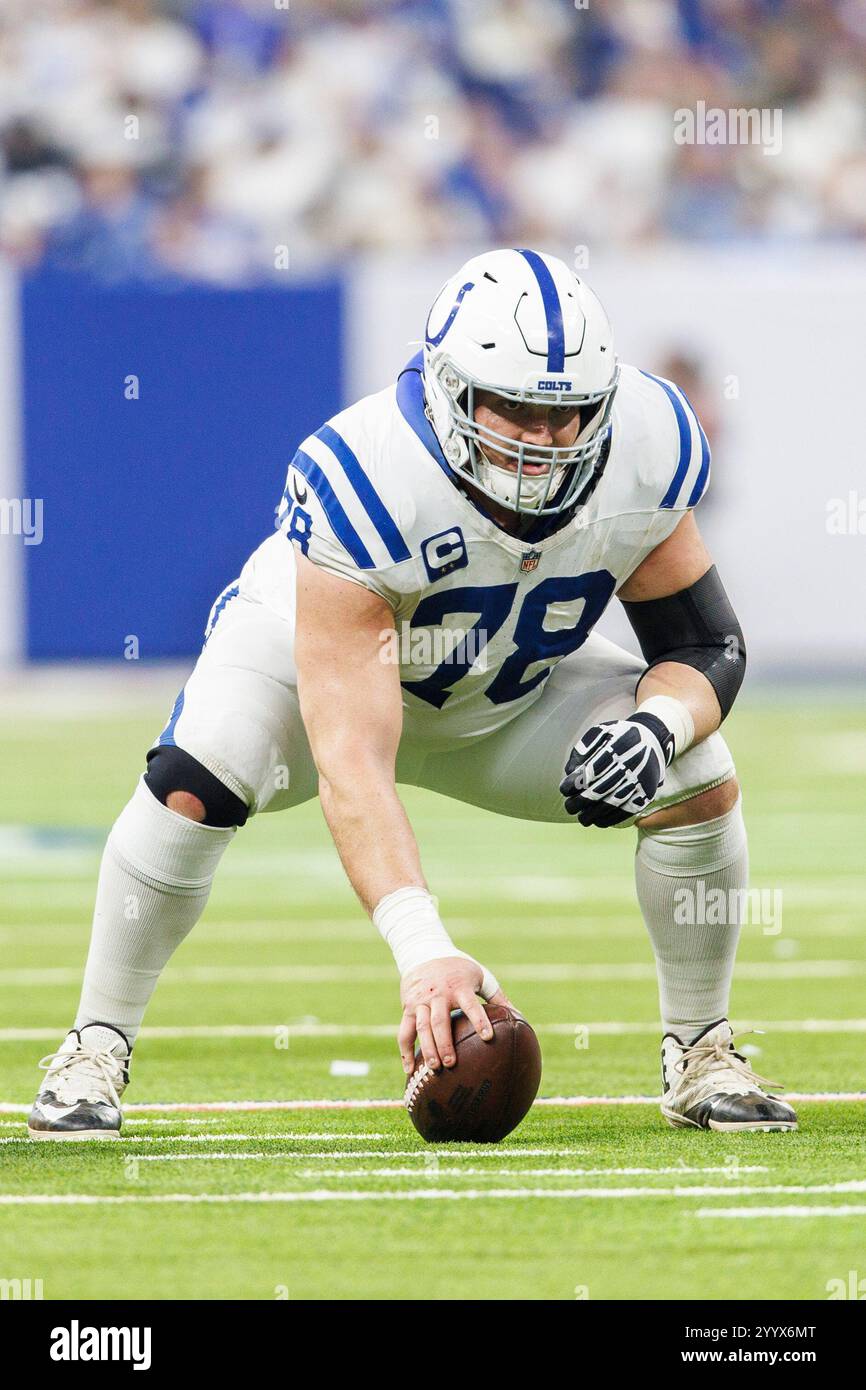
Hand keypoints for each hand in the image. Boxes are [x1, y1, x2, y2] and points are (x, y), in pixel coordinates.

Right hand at [398, 956, 511, 1075]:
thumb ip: (497, 996)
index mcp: (459, 987)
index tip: (488, 1038)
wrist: (424, 952)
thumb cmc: (459, 969)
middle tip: (451, 1064)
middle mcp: (438, 994)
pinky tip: (410, 1069)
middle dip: (445, 1043)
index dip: (479, 1020)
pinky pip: (404, 1031)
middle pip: (440, 1021)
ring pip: (421, 1027)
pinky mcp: (408, 1007)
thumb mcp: (480, 977)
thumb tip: (519, 1016)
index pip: (471, 1005)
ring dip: (427, 1049)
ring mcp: (420, 1001)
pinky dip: (406, 1051)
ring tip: (434, 1069)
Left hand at [559, 712, 673, 826]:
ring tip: (582, 818)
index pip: (592, 770)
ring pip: (614, 803)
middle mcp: (630, 765)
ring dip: (594, 815)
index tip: (565, 789)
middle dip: (581, 802)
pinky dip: (611, 819)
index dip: (576, 783)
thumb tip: (570, 771)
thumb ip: (584, 748)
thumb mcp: (602, 732)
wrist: (653, 739)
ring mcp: (640, 781)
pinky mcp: (647, 793)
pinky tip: (598, 821)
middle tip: (570, 807)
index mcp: (618, 747)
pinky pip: (628, 810)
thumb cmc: (620, 736)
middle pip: (601, 790)